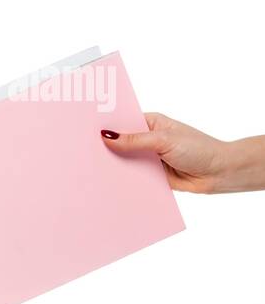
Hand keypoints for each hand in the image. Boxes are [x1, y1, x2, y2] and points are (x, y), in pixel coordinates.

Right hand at [102, 113, 264, 193]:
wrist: (219, 173)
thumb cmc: (198, 149)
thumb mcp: (164, 140)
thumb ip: (134, 140)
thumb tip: (107, 136)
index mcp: (151, 123)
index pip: (122, 121)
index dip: (105, 125)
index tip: (86, 130)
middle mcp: (147, 139)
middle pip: (120, 143)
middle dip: (106, 148)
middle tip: (84, 152)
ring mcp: (148, 158)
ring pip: (124, 161)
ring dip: (114, 165)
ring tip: (92, 169)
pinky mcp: (150, 175)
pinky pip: (132, 177)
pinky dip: (123, 180)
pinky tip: (109, 182)